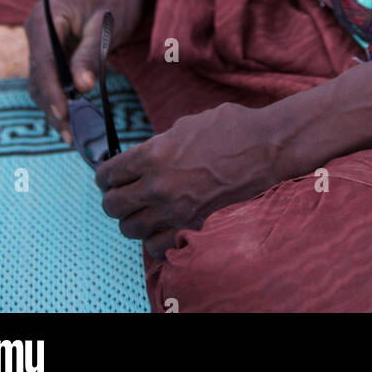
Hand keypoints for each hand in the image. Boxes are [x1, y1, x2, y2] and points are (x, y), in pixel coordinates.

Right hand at [24, 0, 148, 143]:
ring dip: (55, 107)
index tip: (64, 114)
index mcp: (45, 17)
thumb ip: (90, 56)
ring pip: (42, 82)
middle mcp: (37, 29)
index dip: (52, 90)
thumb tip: (81, 88)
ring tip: (73, 135)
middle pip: (38, 76)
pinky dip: (62, 98)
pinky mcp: (53, 51)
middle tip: (71, 135)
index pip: (42, 61)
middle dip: (53, 106)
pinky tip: (75, 119)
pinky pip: (52, 79)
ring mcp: (43, 41)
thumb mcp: (106, 27)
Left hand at [95, 102, 277, 257]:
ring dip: (133, 219)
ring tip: (143, 210)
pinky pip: (158, 246)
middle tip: (123, 192)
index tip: (109, 176)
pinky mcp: (193, 226)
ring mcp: (175, 210)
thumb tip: (142, 158)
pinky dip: (155, 239)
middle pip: (112, 205)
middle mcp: (158, 186)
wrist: (265, 147)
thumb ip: (158, 144)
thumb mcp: (185, 124)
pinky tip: (163, 225)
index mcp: (153, 154)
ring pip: (130, 229)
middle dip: (114, 198)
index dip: (105, 175)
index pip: (108, 174)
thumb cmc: (230, 127)